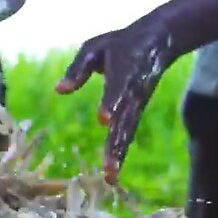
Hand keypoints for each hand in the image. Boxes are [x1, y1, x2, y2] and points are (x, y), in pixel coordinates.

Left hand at [55, 16, 172, 182]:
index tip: (103, 118)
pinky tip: (113, 172)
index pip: (116, 90)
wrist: (158, 41)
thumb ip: (77, 68)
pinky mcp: (137, 111)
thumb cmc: (120, 43)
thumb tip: (58, 90)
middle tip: (108, 167)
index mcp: (122, 73)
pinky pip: (128, 133)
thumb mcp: (94, 47)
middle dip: (115, 144)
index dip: (110, 103)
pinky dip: (121, 152)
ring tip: (110, 177)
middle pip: (124, 121)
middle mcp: (132, 93)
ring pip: (127, 132)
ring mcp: (137, 104)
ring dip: (118, 155)